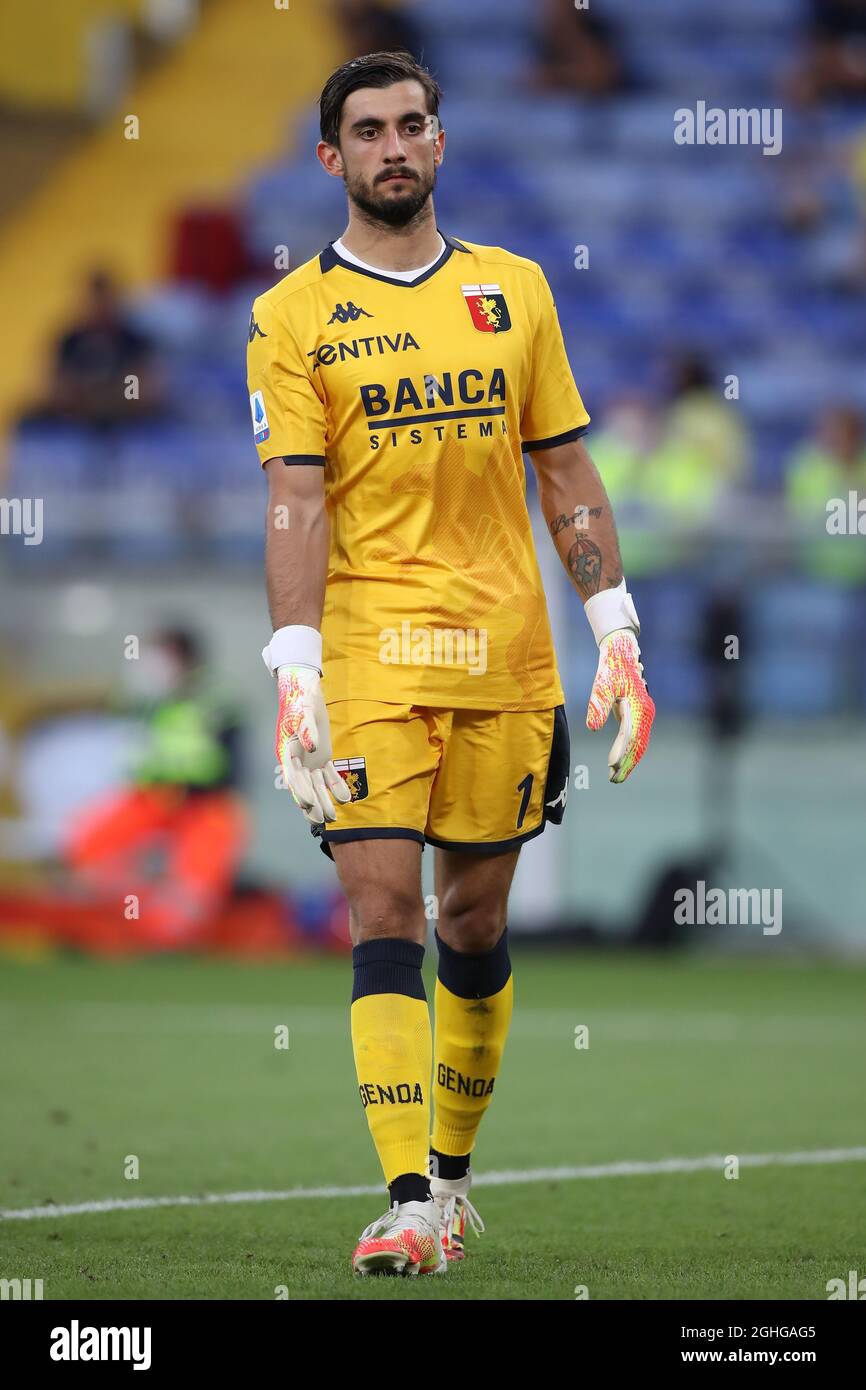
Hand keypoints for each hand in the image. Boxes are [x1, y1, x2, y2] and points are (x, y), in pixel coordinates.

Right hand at [275, 665, 350, 824]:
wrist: (306, 691)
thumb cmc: (301, 701)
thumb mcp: (303, 712)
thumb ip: (307, 730)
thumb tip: (312, 746)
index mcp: (286, 752)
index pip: (292, 776)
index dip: (299, 791)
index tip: (308, 805)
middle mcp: (295, 760)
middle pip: (305, 786)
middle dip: (314, 804)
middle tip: (325, 819)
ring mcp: (308, 760)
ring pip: (316, 784)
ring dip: (325, 800)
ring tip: (334, 818)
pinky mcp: (321, 757)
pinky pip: (328, 774)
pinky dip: (335, 785)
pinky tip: (345, 798)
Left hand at [586, 629, 654, 783]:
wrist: (621, 653)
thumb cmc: (611, 668)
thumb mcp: (602, 685)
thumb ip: (598, 706)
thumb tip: (592, 728)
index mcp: (637, 707)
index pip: (631, 736)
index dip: (622, 753)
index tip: (612, 768)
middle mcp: (645, 712)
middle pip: (638, 744)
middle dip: (627, 763)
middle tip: (614, 780)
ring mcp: (644, 714)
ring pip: (639, 743)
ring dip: (628, 760)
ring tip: (615, 776)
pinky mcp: (639, 715)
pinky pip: (636, 738)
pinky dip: (628, 751)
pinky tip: (618, 761)